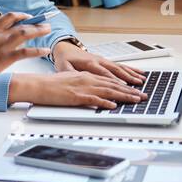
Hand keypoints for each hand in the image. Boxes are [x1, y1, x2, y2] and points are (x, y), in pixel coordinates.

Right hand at [0, 12, 51, 84]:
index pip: (9, 17)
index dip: (21, 16)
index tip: (29, 17)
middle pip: (21, 24)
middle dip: (35, 22)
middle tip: (45, 23)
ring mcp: (2, 46)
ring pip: (25, 33)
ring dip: (39, 31)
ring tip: (48, 29)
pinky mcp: (5, 58)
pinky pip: (25, 52)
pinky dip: (37, 50)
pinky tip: (46, 50)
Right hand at [10, 69, 147, 109]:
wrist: (38, 85)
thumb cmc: (51, 85)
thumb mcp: (71, 81)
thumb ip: (84, 85)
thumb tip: (95, 94)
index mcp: (86, 76)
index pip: (109, 80)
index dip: (124, 85)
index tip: (135, 90)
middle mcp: (87, 79)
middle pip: (113, 85)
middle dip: (130, 91)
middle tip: (143, 95)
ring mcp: (82, 87)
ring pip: (107, 91)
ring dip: (123, 96)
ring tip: (135, 100)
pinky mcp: (76, 96)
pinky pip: (93, 99)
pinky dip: (105, 102)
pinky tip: (113, 105)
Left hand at [51, 42, 146, 84]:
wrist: (66, 49)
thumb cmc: (65, 59)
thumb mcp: (63, 67)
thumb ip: (70, 74)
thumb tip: (76, 79)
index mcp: (89, 63)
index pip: (104, 73)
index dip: (113, 80)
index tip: (122, 87)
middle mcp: (99, 60)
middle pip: (116, 71)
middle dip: (128, 79)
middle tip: (138, 87)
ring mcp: (104, 60)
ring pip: (120, 68)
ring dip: (132, 74)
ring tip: (142, 81)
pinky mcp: (106, 61)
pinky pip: (121, 65)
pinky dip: (131, 69)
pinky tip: (139, 73)